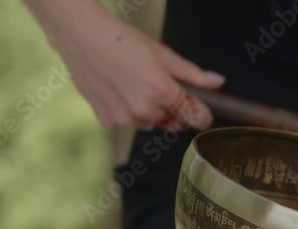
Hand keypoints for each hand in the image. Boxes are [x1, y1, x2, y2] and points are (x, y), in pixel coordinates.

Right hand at [34, 2, 224, 129]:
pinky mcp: (107, 121)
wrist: (80, 36)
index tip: (200, 108)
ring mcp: (124, 118)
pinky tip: (118, 90)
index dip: (201, 113)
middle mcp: (144, 110)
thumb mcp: (162, 53)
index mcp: (163, 92)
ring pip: (149, 122)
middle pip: (172, 121)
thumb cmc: (120, 40)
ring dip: (148, 110)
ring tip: (133, 84)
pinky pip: (127, 122)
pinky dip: (127, 111)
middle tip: (156, 83)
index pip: (196, 118)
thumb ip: (192, 73)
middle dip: (171, 108)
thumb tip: (217, 82)